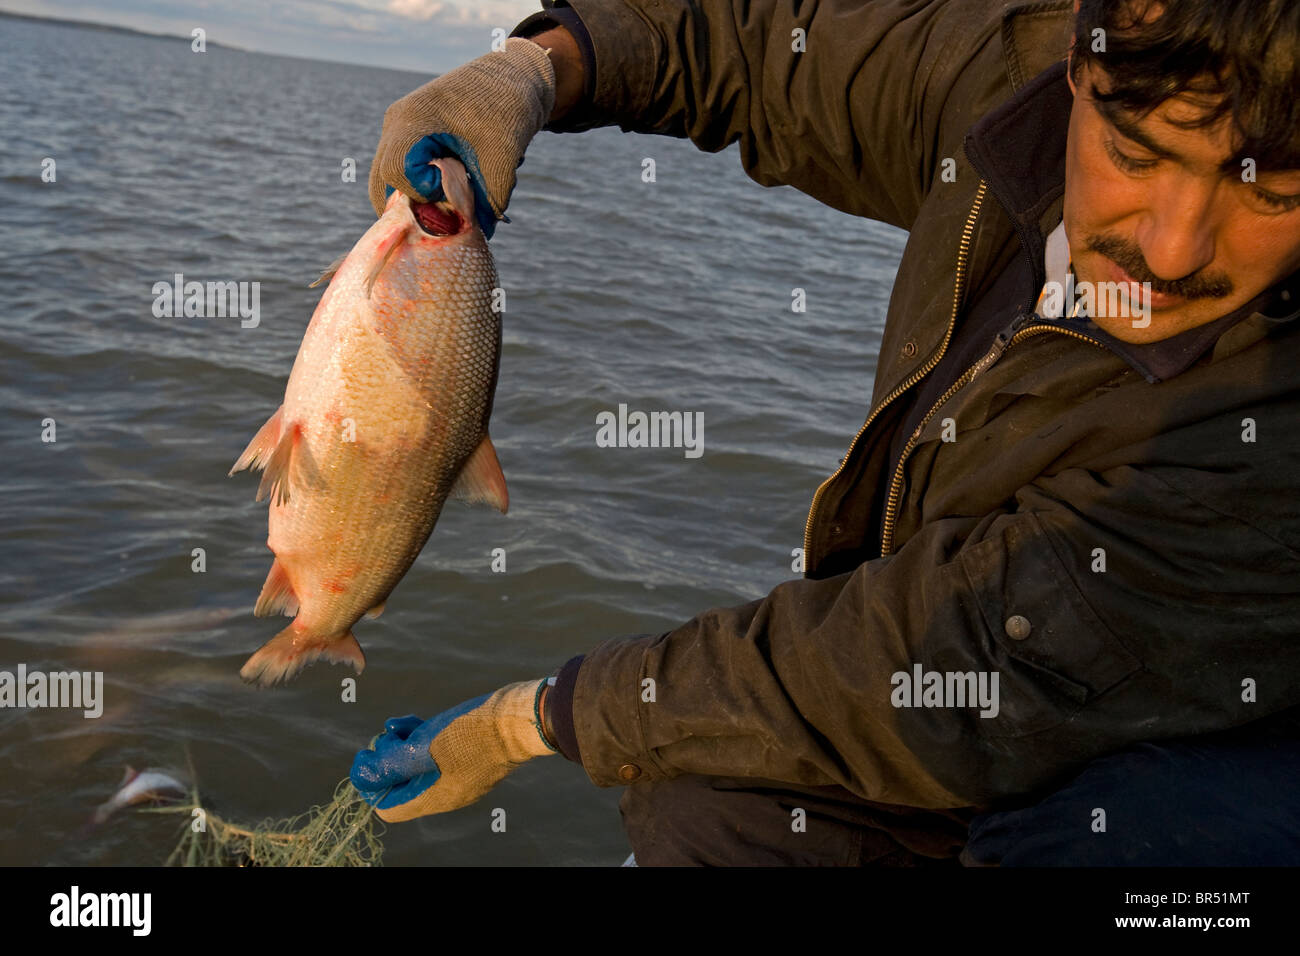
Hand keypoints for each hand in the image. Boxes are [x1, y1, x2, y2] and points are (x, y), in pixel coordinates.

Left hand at [350, 680, 555, 821]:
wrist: (521, 718)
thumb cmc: (474, 731)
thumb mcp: (425, 745)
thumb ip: (391, 763)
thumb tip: (361, 774)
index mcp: (436, 798)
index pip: (389, 807)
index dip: (374, 784)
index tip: (374, 757)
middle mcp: (447, 794)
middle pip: (402, 787)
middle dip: (388, 761)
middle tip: (391, 735)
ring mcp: (461, 777)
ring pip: (418, 769)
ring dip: (403, 747)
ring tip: (403, 724)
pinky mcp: (470, 760)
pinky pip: (436, 759)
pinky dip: (422, 742)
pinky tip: (419, 722)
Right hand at [368, 38, 555, 235]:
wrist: (513, 75)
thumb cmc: (508, 106)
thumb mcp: (503, 157)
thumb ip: (488, 201)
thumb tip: (478, 237)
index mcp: (411, 120)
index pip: (396, 175)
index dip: (425, 194)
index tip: (458, 190)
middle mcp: (396, 125)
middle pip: (383, 187)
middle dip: (417, 210)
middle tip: (453, 211)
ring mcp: (399, 132)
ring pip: (391, 186)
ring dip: (422, 202)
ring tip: (457, 198)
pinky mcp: (410, 140)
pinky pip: (405, 177)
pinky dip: (427, 191)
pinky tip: (457, 187)